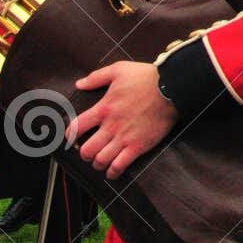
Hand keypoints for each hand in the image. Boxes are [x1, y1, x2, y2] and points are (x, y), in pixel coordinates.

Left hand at [67, 62, 176, 179]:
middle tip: (88, 152)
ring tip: (100, 161)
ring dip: (97, 164)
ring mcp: (125, 138)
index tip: (71, 138)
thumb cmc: (146, 77)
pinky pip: (119, 166)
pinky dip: (112, 172)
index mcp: (104, 107)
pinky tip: (112, 171)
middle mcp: (111, 126)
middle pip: (86, 150)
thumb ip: (96, 77)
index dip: (70, 135)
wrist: (172, 87)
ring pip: (100, 161)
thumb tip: (79, 84)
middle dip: (84, 154)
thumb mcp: (118, 70)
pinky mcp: (138, 146)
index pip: (77, 127)